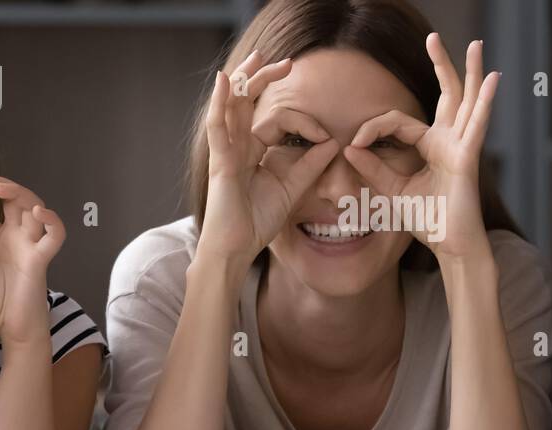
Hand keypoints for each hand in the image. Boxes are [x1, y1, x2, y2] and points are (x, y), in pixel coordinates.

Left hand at [0, 176, 64, 344]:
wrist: (13, 328)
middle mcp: (16, 237)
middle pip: (15, 200)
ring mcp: (30, 246)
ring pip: (35, 208)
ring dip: (21, 194)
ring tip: (1, 189)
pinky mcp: (41, 259)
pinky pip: (56, 236)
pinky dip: (53, 221)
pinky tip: (40, 212)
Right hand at [198, 50, 340, 267]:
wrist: (237, 248)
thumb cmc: (256, 222)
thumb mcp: (293, 188)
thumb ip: (311, 165)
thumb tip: (333, 143)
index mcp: (252, 151)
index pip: (275, 121)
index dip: (303, 122)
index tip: (324, 136)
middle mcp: (237, 146)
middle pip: (247, 103)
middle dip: (264, 78)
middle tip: (285, 61)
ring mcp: (226, 152)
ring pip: (231, 107)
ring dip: (244, 80)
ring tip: (256, 58)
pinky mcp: (220, 162)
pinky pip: (218, 128)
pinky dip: (220, 103)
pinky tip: (224, 81)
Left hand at [343, 34, 498, 261]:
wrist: (449, 246)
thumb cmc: (427, 221)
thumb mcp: (392, 192)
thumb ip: (372, 169)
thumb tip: (350, 147)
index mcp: (432, 147)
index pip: (398, 122)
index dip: (373, 128)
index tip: (354, 143)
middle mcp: (449, 141)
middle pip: (446, 94)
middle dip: (441, 64)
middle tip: (433, 37)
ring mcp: (461, 146)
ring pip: (467, 101)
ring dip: (470, 71)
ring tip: (475, 44)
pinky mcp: (469, 157)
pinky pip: (477, 125)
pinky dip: (485, 102)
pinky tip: (492, 80)